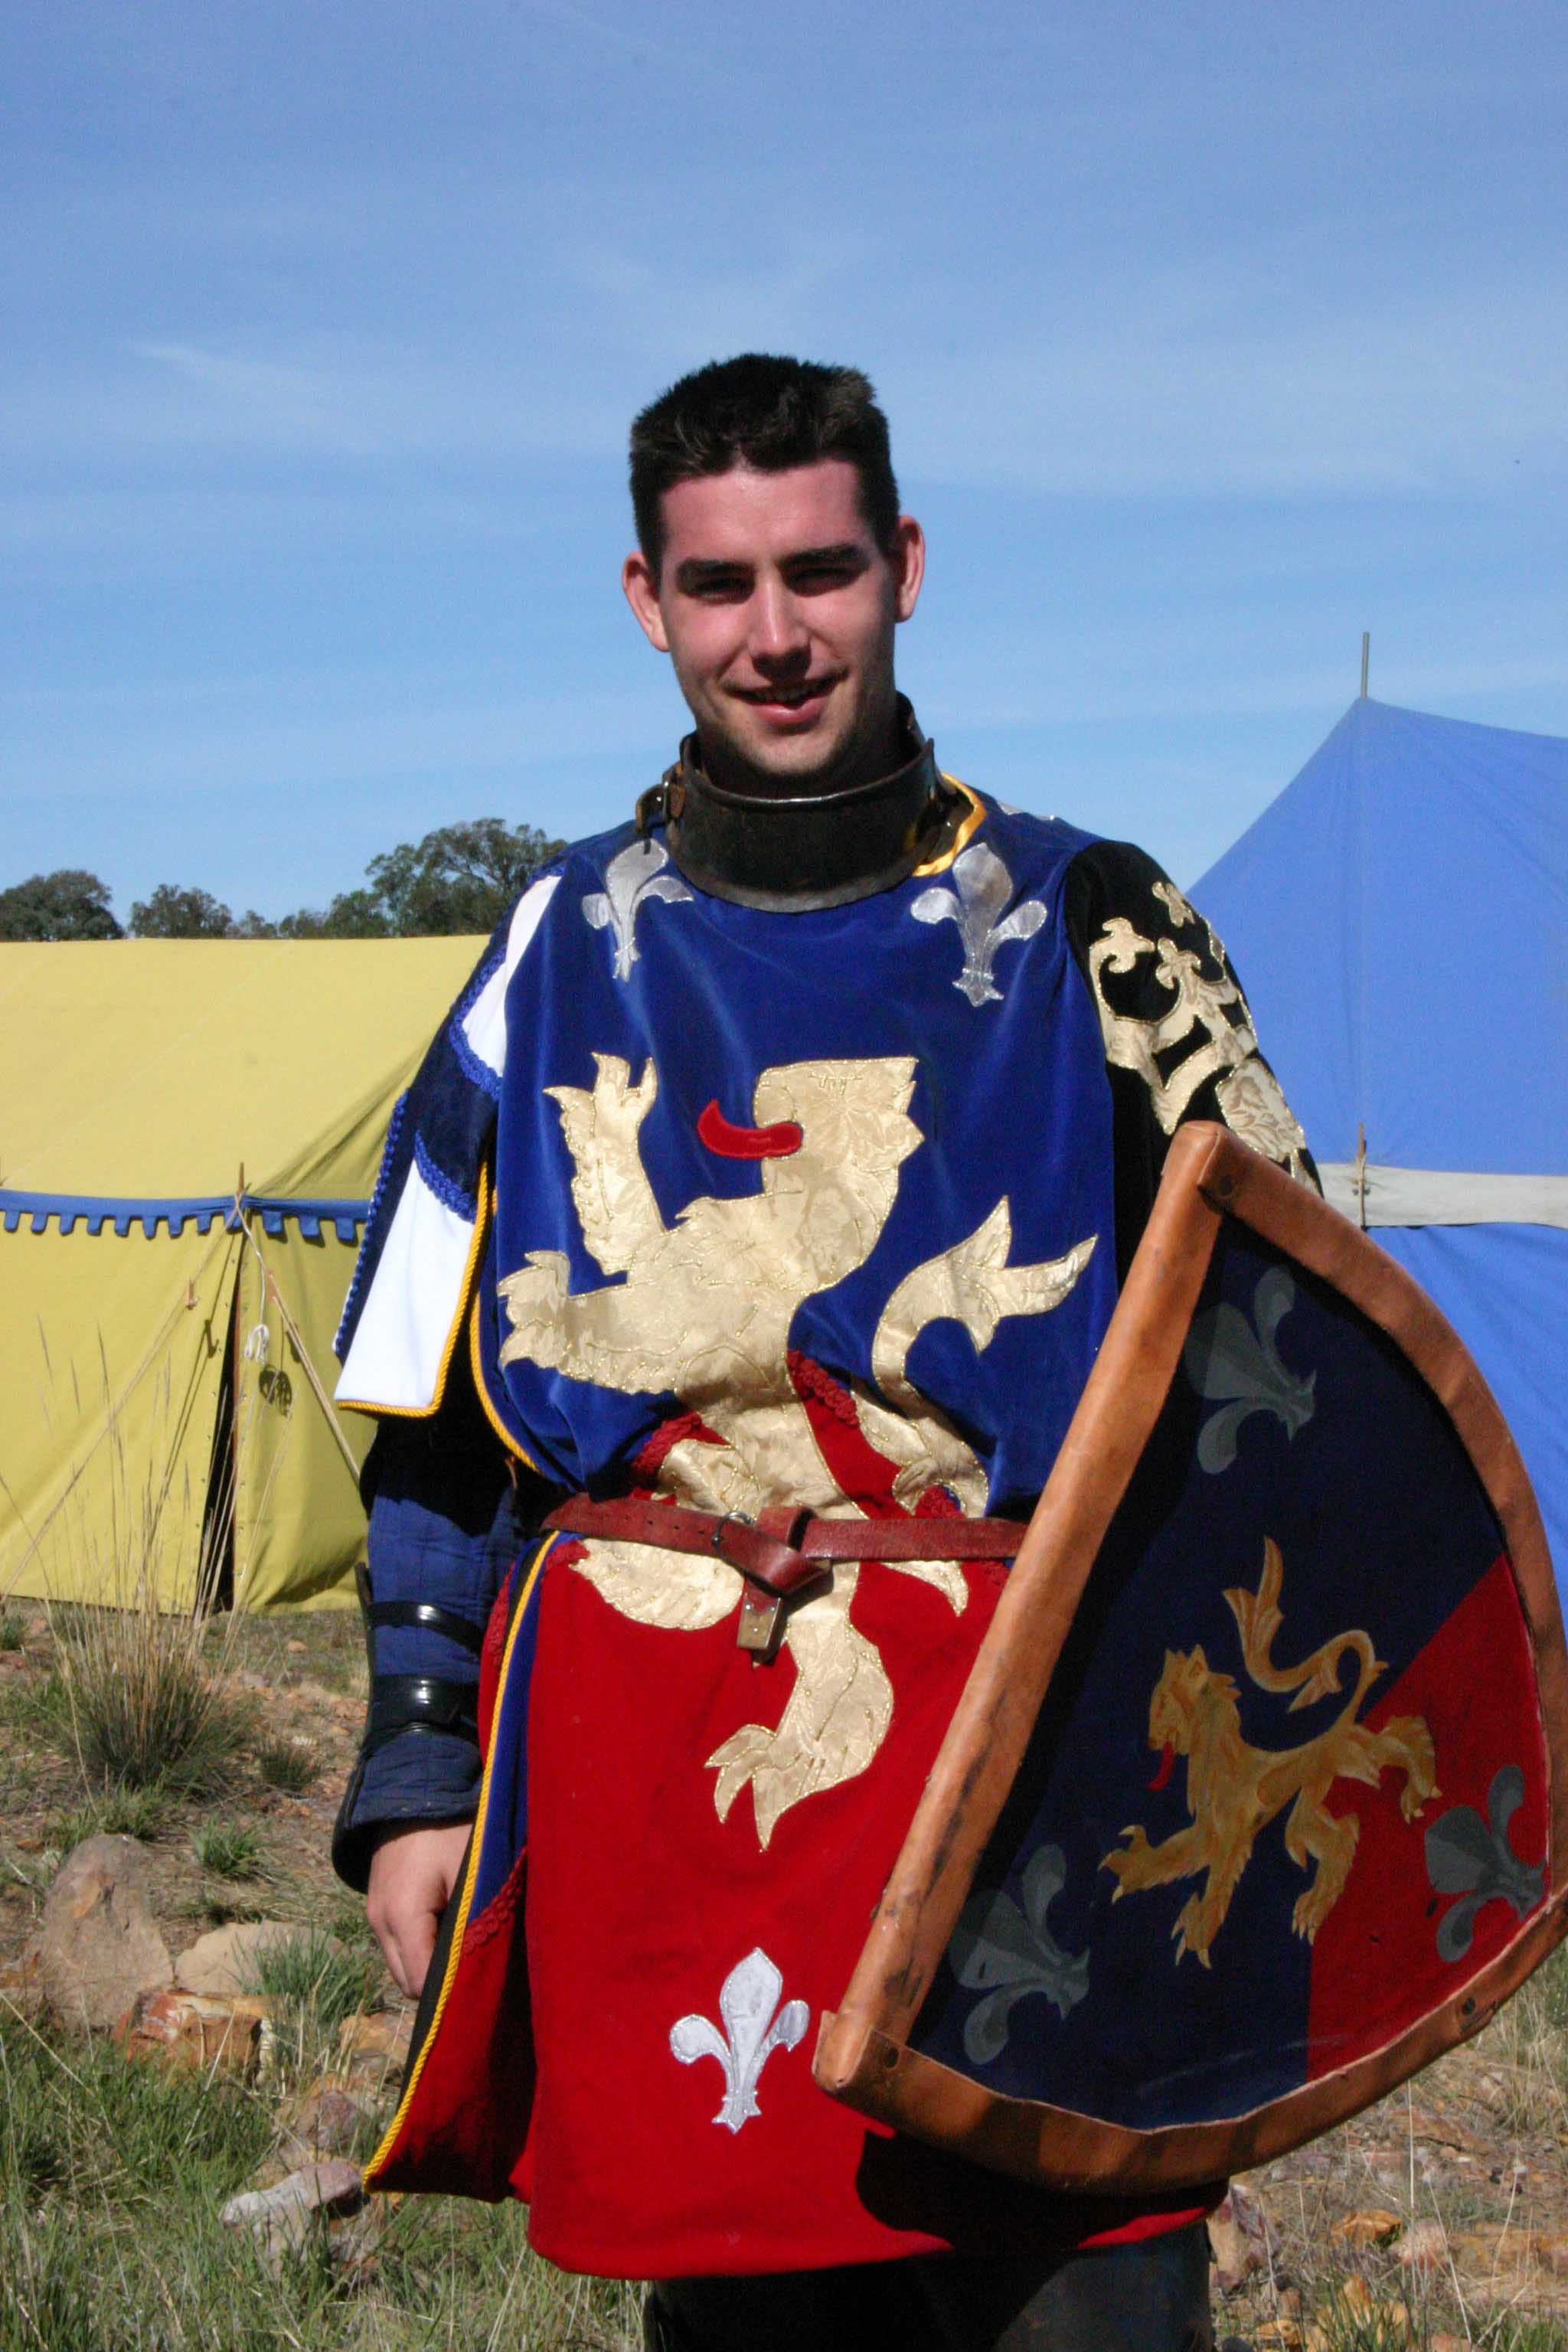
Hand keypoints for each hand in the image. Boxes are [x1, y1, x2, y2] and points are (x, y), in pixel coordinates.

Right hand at [366, 1821, 472, 1998]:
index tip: (480, 1979)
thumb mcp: (469, 1872)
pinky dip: (418, 1947)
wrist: (410, 1792)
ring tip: (460, 1942)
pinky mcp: (376, 1909)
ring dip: (427, 1964)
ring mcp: (374, 1917)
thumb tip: (480, 1968)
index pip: (421, 1985)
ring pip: (401, 1966)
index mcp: (402, 1918)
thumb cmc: (448, 1830)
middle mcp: (380, 1924)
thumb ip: (470, 1922)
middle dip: (438, 1983)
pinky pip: (397, 1946)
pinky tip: (444, 1927)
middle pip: (407, 1983)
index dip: (450, 1990)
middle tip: (474, 1962)